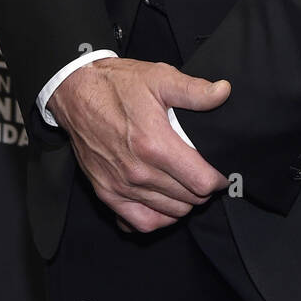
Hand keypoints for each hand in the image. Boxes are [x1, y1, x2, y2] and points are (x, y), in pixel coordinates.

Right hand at [48, 57, 230, 232]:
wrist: (76, 93)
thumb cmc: (118, 84)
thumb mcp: (159, 77)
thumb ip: (194, 90)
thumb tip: (223, 92)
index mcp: (155, 144)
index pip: (200, 182)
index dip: (218, 180)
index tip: (220, 173)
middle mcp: (138, 171)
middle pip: (187, 200)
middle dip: (202, 191)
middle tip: (204, 176)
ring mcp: (120, 186)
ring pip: (168, 214)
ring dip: (183, 204)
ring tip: (187, 188)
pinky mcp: (106, 192)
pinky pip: (139, 223)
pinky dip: (157, 219)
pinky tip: (163, 205)